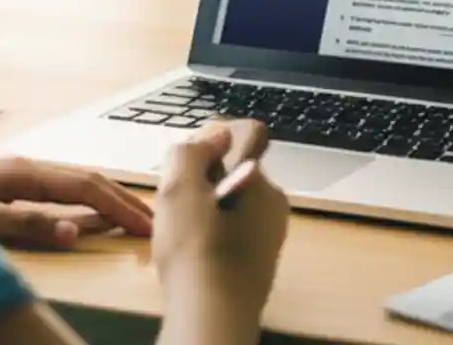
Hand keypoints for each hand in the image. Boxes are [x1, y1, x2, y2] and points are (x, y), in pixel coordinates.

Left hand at [0, 155, 153, 249]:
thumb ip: (24, 224)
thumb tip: (75, 232)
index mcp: (24, 173)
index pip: (87, 187)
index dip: (120, 207)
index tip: (148, 226)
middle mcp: (25, 168)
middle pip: (87, 181)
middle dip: (122, 200)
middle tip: (153, 223)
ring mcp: (15, 174)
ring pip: (73, 185)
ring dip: (105, 200)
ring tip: (130, 217)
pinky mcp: (3, 184)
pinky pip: (56, 192)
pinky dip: (81, 203)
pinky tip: (85, 215)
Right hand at [153, 121, 288, 317]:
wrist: (212, 316)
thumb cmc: (197, 254)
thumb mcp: (180, 187)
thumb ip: (192, 151)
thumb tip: (215, 135)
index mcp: (262, 181)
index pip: (247, 135)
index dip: (213, 141)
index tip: (189, 161)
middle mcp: (274, 205)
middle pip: (235, 173)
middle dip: (204, 180)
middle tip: (178, 203)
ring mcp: (269, 236)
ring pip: (232, 205)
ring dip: (205, 210)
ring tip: (182, 233)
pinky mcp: (257, 264)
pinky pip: (232, 235)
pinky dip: (211, 238)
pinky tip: (193, 256)